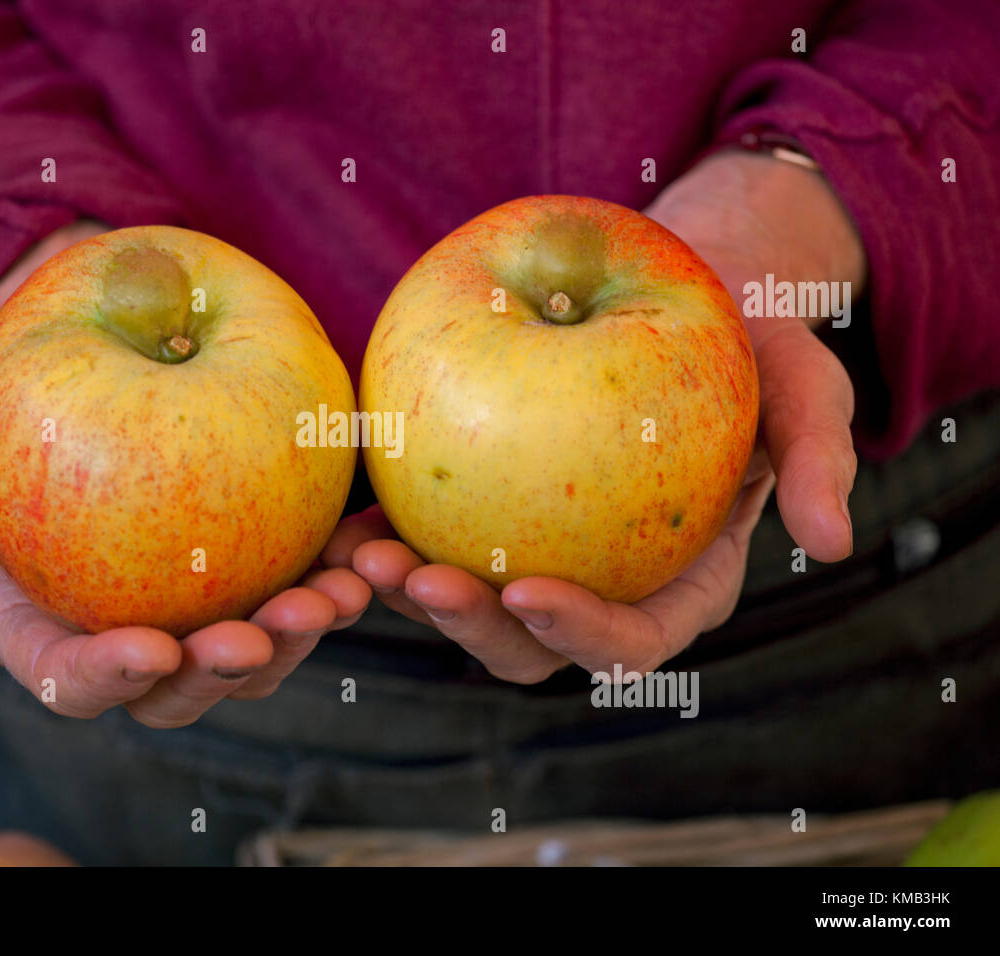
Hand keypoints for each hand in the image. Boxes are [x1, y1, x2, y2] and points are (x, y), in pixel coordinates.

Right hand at [0, 219, 369, 723]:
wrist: (92, 326)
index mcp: (39, 615)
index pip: (66, 675)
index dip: (106, 679)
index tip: (149, 647)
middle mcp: (124, 620)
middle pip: (177, 689)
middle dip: (220, 675)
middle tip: (258, 634)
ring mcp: (199, 595)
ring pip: (258, 651)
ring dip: (299, 637)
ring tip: (335, 593)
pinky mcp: (261, 552)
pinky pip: (306, 578)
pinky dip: (340, 571)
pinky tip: (368, 547)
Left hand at [325, 151, 866, 679]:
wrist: (685, 288)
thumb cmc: (752, 340)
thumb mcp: (805, 382)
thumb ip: (817, 457)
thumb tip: (834, 543)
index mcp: (679, 582)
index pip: (631, 638)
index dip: (580, 634)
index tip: (528, 591)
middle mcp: (600, 581)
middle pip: (529, 644)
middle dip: (471, 628)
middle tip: (420, 579)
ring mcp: (534, 548)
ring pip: (465, 599)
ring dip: (409, 591)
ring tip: (358, 550)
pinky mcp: (479, 504)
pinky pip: (428, 529)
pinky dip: (385, 531)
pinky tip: (343, 512)